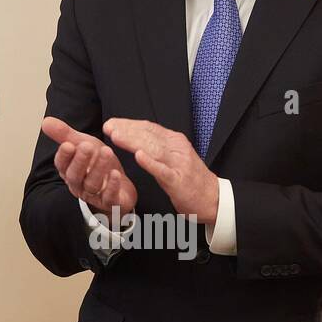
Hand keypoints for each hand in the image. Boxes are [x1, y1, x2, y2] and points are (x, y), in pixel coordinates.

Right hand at [41, 116, 137, 216]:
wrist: (119, 184)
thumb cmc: (97, 163)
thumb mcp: (82, 144)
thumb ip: (65, 134)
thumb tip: (45, 121)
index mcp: (69, 170)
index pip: (62, 164)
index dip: (64, 156)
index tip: (68, 144)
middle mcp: (78, 184)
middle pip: (75, 175)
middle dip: (80, 161)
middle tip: (87, 146)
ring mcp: (93, 195)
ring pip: (92, 185)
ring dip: (98, 169)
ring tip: (107, 152)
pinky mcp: (110, 202)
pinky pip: (109, 197)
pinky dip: (112, 186)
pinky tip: (116, 174)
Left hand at [102, 118, 219, 223]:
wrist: (213, 199)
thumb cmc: (191, 181)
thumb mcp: (174, 158)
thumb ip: (158, 147)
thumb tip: (137, 138)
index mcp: (175, 142)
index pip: (149, 128)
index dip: (129, 124)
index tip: (112, 123)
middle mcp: (177, 148)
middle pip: (148, 135)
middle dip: (126, 130)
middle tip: (108, 126)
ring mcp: (179, 164)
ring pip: (153, 148)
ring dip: (133, 141)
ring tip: (116, 136)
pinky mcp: (179, 180)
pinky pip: (162, 170)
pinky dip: (150, 163)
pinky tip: (138, 156)